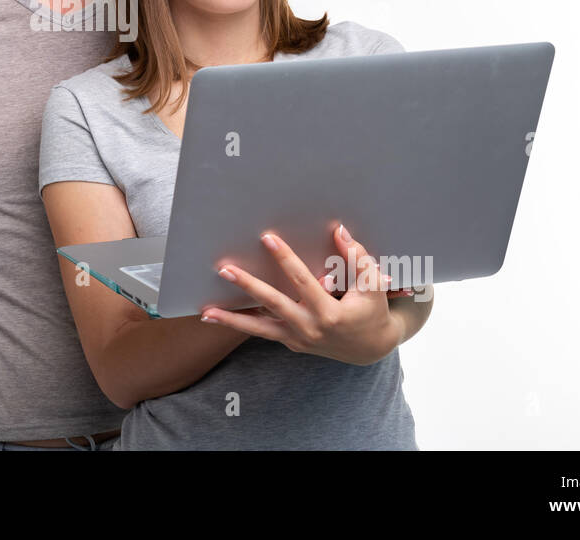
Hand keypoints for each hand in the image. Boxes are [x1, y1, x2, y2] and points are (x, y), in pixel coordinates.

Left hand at [200, 225, 402, 365]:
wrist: (371, 348)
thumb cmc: (373, 311)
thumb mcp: (373, 284)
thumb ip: (356, 257)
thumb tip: (338, 231)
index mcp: (330, 313)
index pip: (302, 280)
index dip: (285, 258)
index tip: (267, 239)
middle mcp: (310, 329)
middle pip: (273, 304)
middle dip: (248, 285)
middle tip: (225, 270)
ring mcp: (299, 339)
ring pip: (260, 329)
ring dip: (232, 320)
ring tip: (206, 312)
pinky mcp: (292, 343)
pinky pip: (264, 332)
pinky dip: (243, 326)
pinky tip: (219, 318)